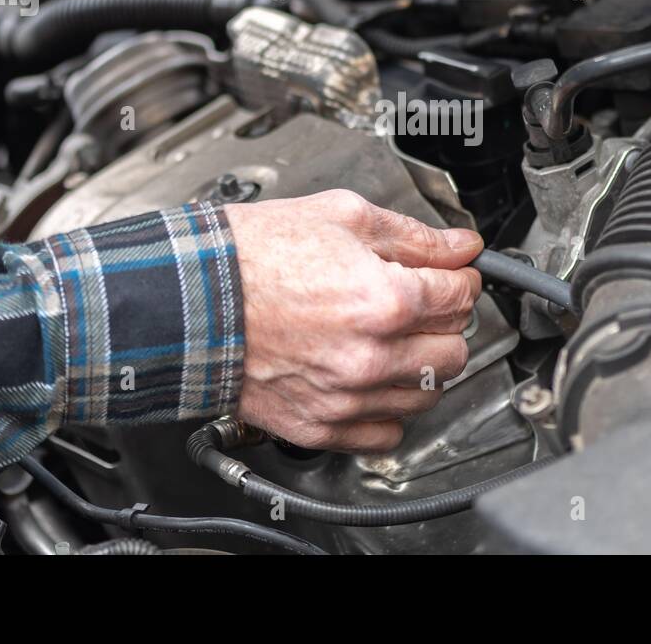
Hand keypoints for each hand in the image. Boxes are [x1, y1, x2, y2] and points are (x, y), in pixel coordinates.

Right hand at [223, 190, 483, 453]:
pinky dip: (388, 409)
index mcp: (385, 300)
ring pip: (428, 395)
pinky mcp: (320, 426)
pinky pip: (386, 434)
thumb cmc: (252, 256)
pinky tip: (371, 378)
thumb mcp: (341, 217)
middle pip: (454, 350)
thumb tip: (458, 246)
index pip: (461, 296)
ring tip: (393, 339)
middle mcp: (372, 357)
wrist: (189, 299)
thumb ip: (414, 236)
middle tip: (422, 304)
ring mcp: (346, 398)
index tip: (449, 274)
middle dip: (445, 322)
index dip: (459, 278)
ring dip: (422, 366)